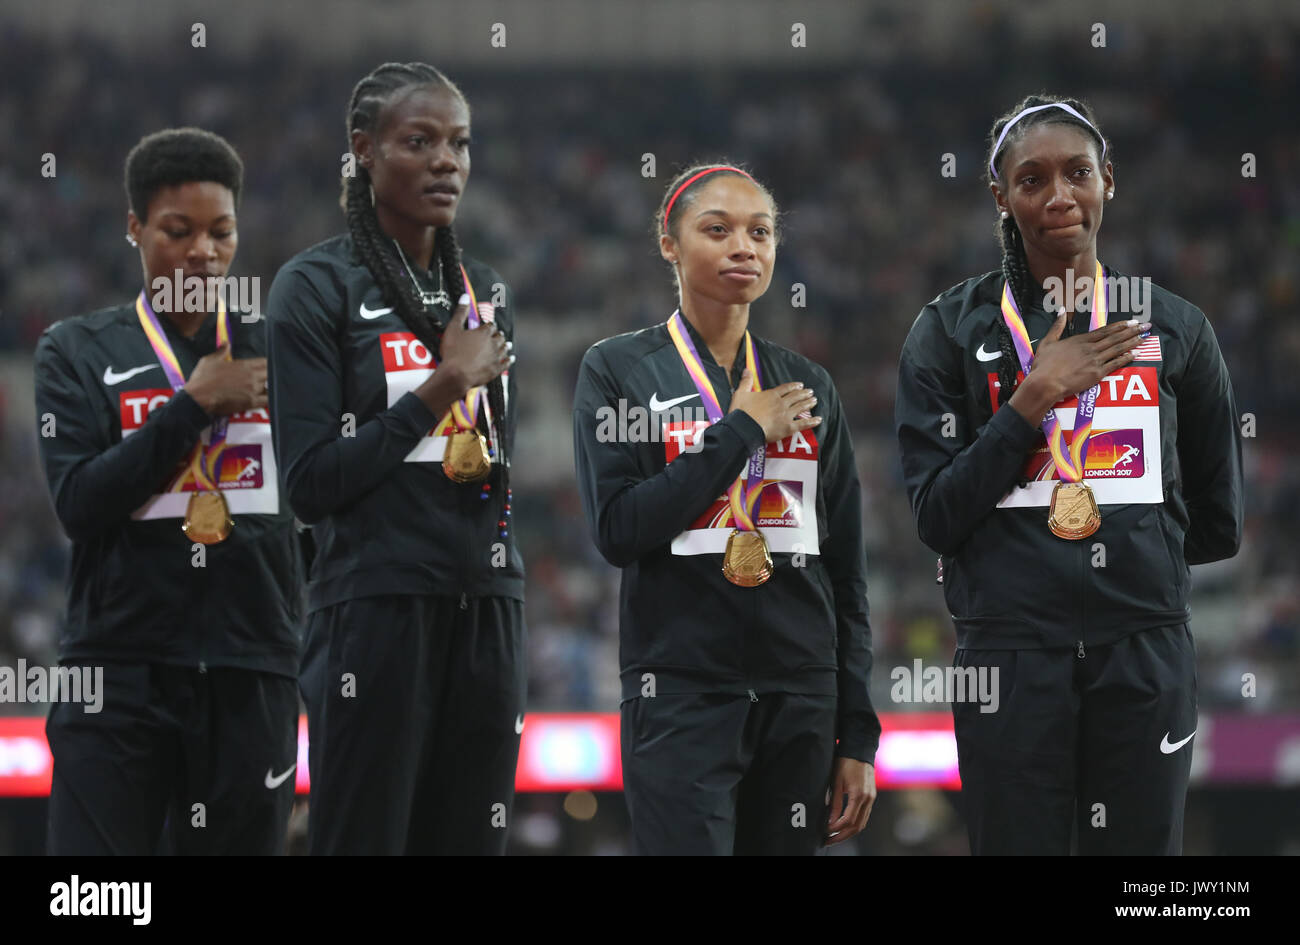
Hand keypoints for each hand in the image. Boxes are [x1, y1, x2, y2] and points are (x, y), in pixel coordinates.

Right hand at [184, 344, 266, 416]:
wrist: (198, 397)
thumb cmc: (203, 379)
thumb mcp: (210, 360)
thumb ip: (222, 351)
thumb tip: (226, 343)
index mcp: (244, 365)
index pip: (266, 362)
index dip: (267, 365)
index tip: (265, 367)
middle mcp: (252, 376)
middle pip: (270, 374)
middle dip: (269, 377)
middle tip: (264, 380)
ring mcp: (253, 390)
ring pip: (270, 388)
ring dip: (268, 388)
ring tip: (262, 390)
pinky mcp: (251, 402)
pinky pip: (268, 401)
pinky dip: (269, 400)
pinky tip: (265, 400)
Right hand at [435, 294, 511, 390]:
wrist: (456, 374)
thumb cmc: (452, 352)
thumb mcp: (453, 329)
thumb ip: (460, 312)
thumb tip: (465, 297)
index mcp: (483, 333)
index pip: (490, 325)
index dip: (489, 325)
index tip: (488, 325)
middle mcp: (493, 343)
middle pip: (499, 336)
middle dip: (498, 335)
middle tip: (498, 334)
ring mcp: (496, 357)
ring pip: (504, 349)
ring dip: (505, 345)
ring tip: (507, 344)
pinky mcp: (496, 369)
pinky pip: (506, 363)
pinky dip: (509, 360)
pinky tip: (511, 358)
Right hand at [727, 370, 820, 442]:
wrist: (744, 428)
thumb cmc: (741, 412)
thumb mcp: (740, 393)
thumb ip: (746, 382)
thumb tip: (747, 370)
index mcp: (771, 395)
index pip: (785, 388)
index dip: (793, 386)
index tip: (800, 385)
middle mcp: (781, 403)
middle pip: (795, 397)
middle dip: (804, 394)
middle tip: (810, 392)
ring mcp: (786, 415)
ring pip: (801, 407)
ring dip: (808, 403)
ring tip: (814, 401)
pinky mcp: (788, 427)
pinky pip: (803, 424)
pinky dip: (812, 422)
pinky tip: (819, 420)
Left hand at [824, 757, 875, 845]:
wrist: (859, 749)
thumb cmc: (845, 762)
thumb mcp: (836, 782)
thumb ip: (834, 803)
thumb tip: (830, 821)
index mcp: (859, 795)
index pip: (848, 820)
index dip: (835, 829)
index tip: (824, 832)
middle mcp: (868, 799)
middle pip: (857, 826)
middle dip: (842, 836)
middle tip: (828, 840)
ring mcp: (871, 799)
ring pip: (862, 823)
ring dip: (848, 832)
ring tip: (834, 836)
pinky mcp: (871, 796)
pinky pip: (864, 816)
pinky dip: (854, 824)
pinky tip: (844, 826)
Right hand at [1010, 314, 1148, 423]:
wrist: (1045, 383)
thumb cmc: (1043, 365)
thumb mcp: (1047, 342)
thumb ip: (1056, 326)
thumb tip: (1060, 310)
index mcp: (1080, 340)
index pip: (1104, 330)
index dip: (1120, 326)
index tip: (1131, 321)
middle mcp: (1090, 348)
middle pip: (1115, 337)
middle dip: (1132, 331)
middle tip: (1146, 326)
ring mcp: (1095, 360)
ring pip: (1118, 348)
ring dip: (1133, 342)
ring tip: (1144, 337)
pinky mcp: (1097, 373)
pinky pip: (1115, 363)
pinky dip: (1127, 358)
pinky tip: (1136, 353)